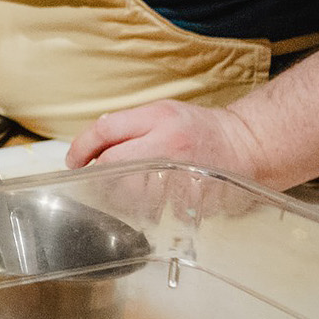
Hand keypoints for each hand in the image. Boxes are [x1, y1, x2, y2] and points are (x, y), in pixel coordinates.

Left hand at [66, 99, 284, 184]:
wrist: (245, 147)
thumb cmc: (200, 128)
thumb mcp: (162, 110)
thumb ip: (126, 124)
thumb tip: (92, 143)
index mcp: (160, 119)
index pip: (106, 131)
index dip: (82, 146)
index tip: (74, 159)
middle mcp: (168, 147)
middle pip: (112, 164)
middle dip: (98, 170)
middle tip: (98, 172)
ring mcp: (178, 177)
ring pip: (125, 191)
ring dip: (115, 190)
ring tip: (129, 183)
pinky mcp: (188, 201)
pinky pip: (148, 208)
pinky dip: (138, 205)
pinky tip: (145, 197)